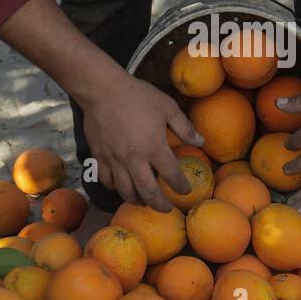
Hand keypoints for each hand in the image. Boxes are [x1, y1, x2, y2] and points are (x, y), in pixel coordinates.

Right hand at [80, 68, 204, 211]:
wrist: (102, 90)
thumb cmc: (138, 96)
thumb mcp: (167, 107)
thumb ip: (184, 127)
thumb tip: (201, 141)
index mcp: (154, 148)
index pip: (171, 175)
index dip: (180, 186)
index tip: (185, 191)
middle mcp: (134, 160)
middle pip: (148, 192)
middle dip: (159, 204)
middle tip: (166, 209)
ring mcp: (115, 160)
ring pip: (125, 191)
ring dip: (137, 200)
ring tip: (143, 202)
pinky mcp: (99, 157)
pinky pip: (106, 180)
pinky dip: (115, 187)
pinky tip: (120, 186)